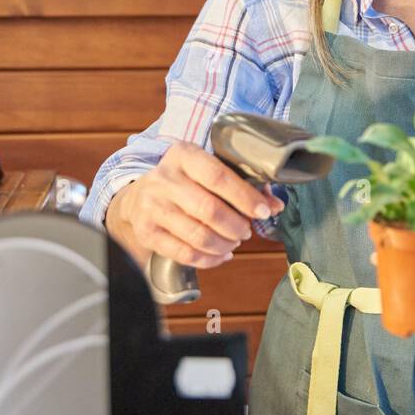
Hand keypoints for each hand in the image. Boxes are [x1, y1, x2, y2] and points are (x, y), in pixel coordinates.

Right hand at [109, 141, 282, 268]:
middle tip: (246, 231)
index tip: (265, 211)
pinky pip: (185, 254)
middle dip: (236, 226)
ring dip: (224, 244)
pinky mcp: (147, 232)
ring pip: (198, 235)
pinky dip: (209, 259)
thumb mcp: (207, 169)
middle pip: (209, 209)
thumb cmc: (185, 181)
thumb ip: (242, 183)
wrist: (138, 197)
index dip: (245, 197)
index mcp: (183, 155)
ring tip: (234, 242)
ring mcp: (152, 207)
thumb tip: (275, 205)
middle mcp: (164, 178)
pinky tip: (220, 255)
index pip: (219, 177)